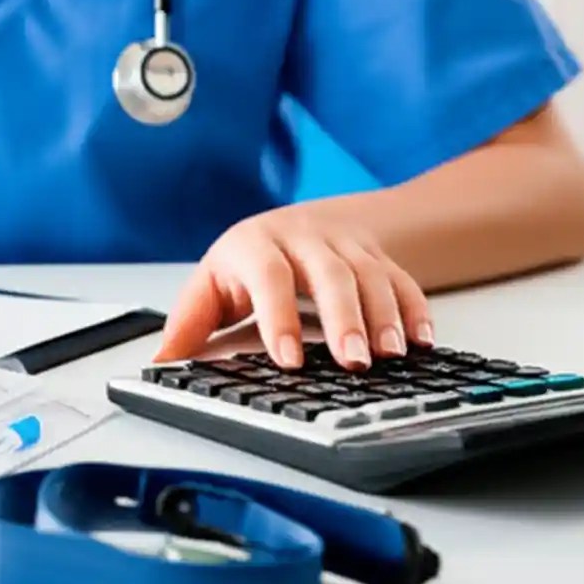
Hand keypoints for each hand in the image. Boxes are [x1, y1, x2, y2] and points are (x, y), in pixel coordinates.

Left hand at [155, 209, 433, 370]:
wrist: (302, 221)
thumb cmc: (250, 261)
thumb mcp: (214, 283)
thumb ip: (190, 321)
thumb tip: (162, 361)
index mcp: (255, 245)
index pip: (269, 277)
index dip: (280, 316)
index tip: (289, 358)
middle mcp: (304, 240)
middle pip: (330, 275)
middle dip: (344, 319)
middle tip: (353, 362)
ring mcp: (346, 246)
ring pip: (371, 277)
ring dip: (385, 317)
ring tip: (390, 356)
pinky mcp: (379, 257)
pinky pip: (404, 280)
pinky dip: (416, 310)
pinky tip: (422, 342)